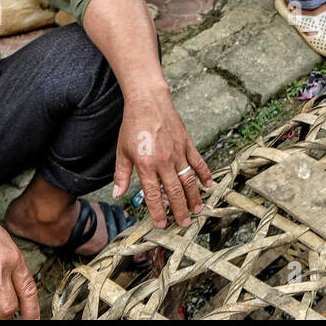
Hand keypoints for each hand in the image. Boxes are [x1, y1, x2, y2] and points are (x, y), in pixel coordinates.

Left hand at [112, 91, 210, 228]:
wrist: (148, 102)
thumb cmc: (133, 125)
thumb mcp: (122, 151)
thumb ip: (121, 175)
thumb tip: (118, 194)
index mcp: (146, 165)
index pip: (153, 195)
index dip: (158, 212)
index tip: (162, 224)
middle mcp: (164, 161)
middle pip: (175, 191)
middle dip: (180, 210)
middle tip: (183, 223)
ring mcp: (178, 152)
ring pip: (189, 180)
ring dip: (194, 197)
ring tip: (197, 210)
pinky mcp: (187, 143)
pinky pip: (198, 162)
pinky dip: (204, 174)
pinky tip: (207, 185)